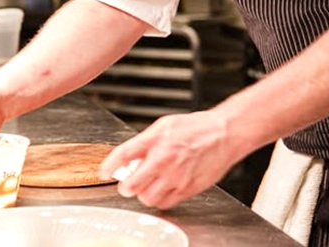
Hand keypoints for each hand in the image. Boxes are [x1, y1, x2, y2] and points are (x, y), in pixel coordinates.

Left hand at [100, 108, 239, 208]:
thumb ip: (146, 141)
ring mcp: (176, 176)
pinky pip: (164, 203)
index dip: (109, 166)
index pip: (124, 154)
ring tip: (149, 184)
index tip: (103, 172)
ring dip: (143, 193)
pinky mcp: (187, 188)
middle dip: (126, 186)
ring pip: (147, 198)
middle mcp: (165, 158)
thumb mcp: (166, 125)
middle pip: (132, 185)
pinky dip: (160, 198)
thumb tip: (129, 158)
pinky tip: (164, 187)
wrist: (224, 133)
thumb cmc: (196, 127)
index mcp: (157, 139)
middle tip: (128, 183)